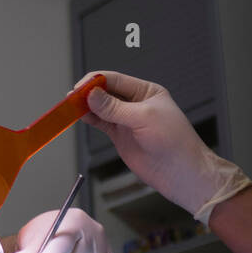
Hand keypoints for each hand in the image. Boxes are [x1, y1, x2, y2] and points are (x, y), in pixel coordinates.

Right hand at [74, 70, 249, 219]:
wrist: (181, 173)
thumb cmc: (175, 142)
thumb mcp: (144, 118)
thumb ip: (115, 107)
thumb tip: (92, 96)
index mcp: (146, 91)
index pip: (114, 79)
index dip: (95, 81)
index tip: (80, 87)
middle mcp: (135, 103)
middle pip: (104, 92)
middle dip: (88, 93)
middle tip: (72, 97)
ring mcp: (126, 119)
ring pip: (100, 107)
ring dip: (85, 106)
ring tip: (70, 106)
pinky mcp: (119, 135)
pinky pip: (100, 122)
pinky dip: (88, 118)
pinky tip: (79, 116)